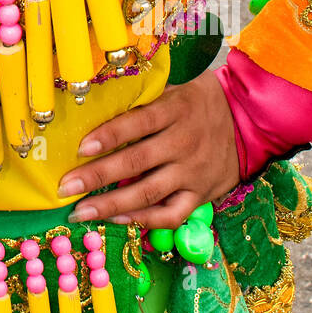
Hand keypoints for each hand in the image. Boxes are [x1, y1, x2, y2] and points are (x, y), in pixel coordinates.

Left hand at [57, 71, 240, 228]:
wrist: (245, 118)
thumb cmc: (194, 103)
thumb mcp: (171, 92)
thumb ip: (140, 105)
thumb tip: (93, 114)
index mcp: (174, 110)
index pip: (137, 123)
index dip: (108, 136)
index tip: (80, 148)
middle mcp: (183, 142)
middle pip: (136, 161)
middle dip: (96, 176)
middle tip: (65, 188)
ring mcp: (193, 171)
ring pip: (148, 193)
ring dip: (111, 205)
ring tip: (81, 212)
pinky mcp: (202, 194)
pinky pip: (170, 214)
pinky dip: (143, 220)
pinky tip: (117, 219)